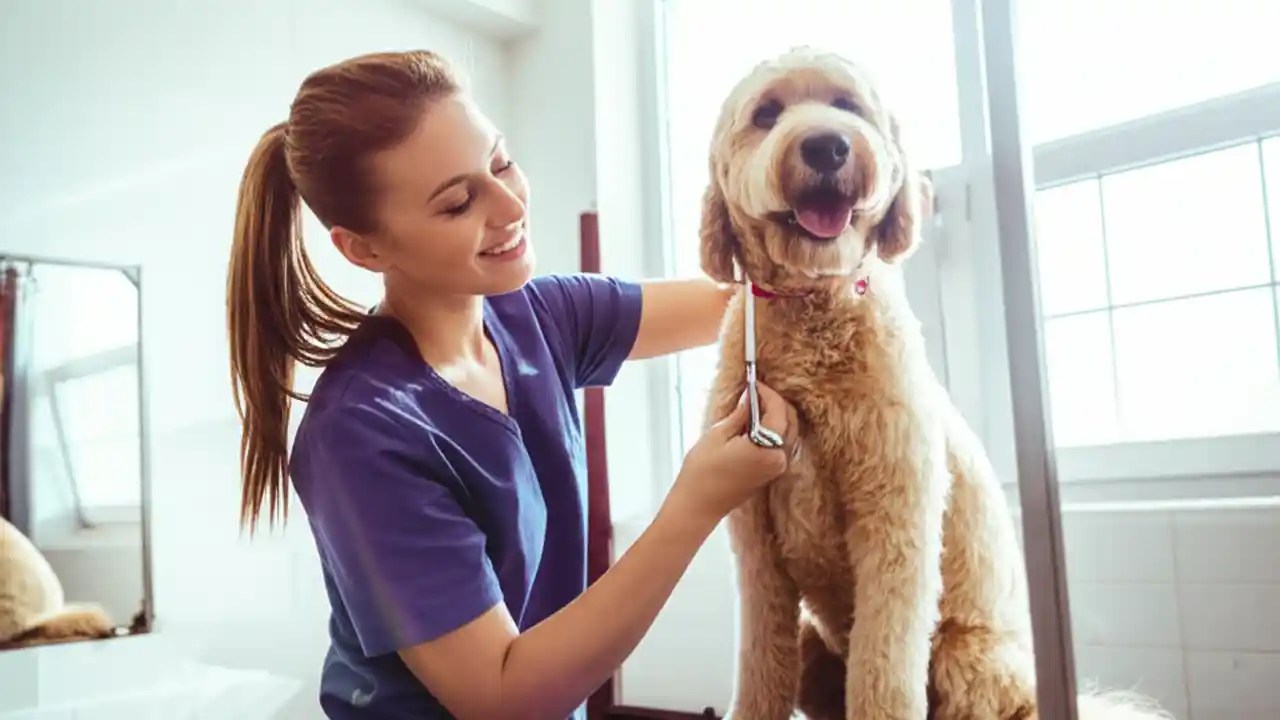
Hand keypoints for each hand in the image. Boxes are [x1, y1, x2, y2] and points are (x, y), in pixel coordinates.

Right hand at [664, 382, 798, 528]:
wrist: (698, 506)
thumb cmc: (702, 473)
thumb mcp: (718, 435)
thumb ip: (740, 414)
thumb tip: (750, 397)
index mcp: (768, 448)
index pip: (778, 411)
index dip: (767, 393)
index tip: (754, 383)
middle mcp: (779, 459)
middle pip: (789, 421)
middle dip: (774, 403)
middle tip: (754, 392)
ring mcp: (776, 468)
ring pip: (786, 433)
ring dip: (774, 416)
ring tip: (751, 406)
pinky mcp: (770, 473)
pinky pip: (778, 444)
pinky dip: (771, 430)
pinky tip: (753, 423)